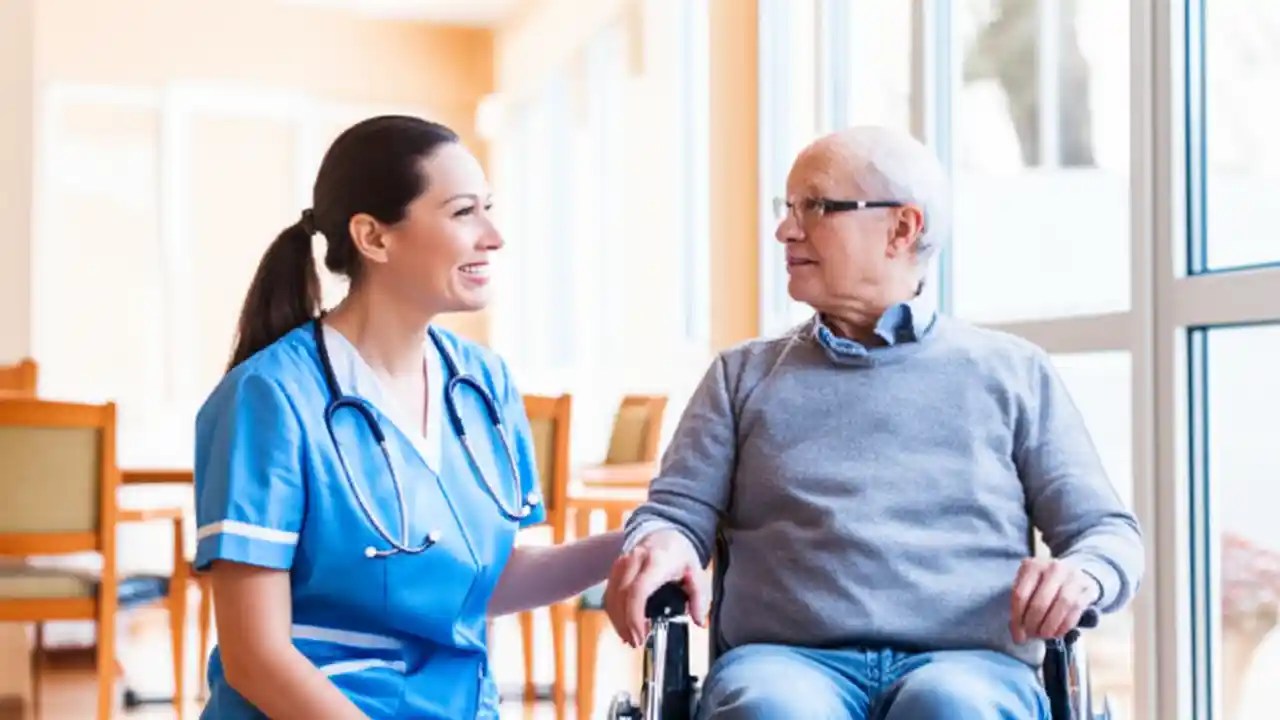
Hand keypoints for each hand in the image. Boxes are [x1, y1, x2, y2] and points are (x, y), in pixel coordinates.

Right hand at [603, 530, 709, 647]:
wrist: (662, 531)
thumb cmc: (678, 553)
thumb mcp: (696, 571)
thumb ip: (699, 597)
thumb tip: (699, 620)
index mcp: (656, 562)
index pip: (638, 591)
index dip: (635, 616)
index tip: (641, 634)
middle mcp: (634, 561)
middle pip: (620, 597)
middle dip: (625, 624)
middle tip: (637, 642)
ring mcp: (621, 564)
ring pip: (611, 597)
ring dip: (618, 621)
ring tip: (631, 638)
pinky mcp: (614, 570)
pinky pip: (609, 595)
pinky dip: (614, 613)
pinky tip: (623, 627)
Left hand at [1010, 557, 1100, 642]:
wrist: (1071, 573)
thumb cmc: (1043, 583)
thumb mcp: (1027, 586)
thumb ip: (1021, 606)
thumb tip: (1018, 635)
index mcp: (1032, 565)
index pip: (1020, 595)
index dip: (1017, 618)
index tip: (1017, 634)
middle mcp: (1053, 568)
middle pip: (1040, 602)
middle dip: (1033, 624)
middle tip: (1030, 635)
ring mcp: (1073, 577)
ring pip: (1061, 606)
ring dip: (1050, 626)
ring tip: (1043, 635)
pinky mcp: (1087, 588)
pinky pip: (1076, 611)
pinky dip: (1064, 626)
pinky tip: (1056, 633)